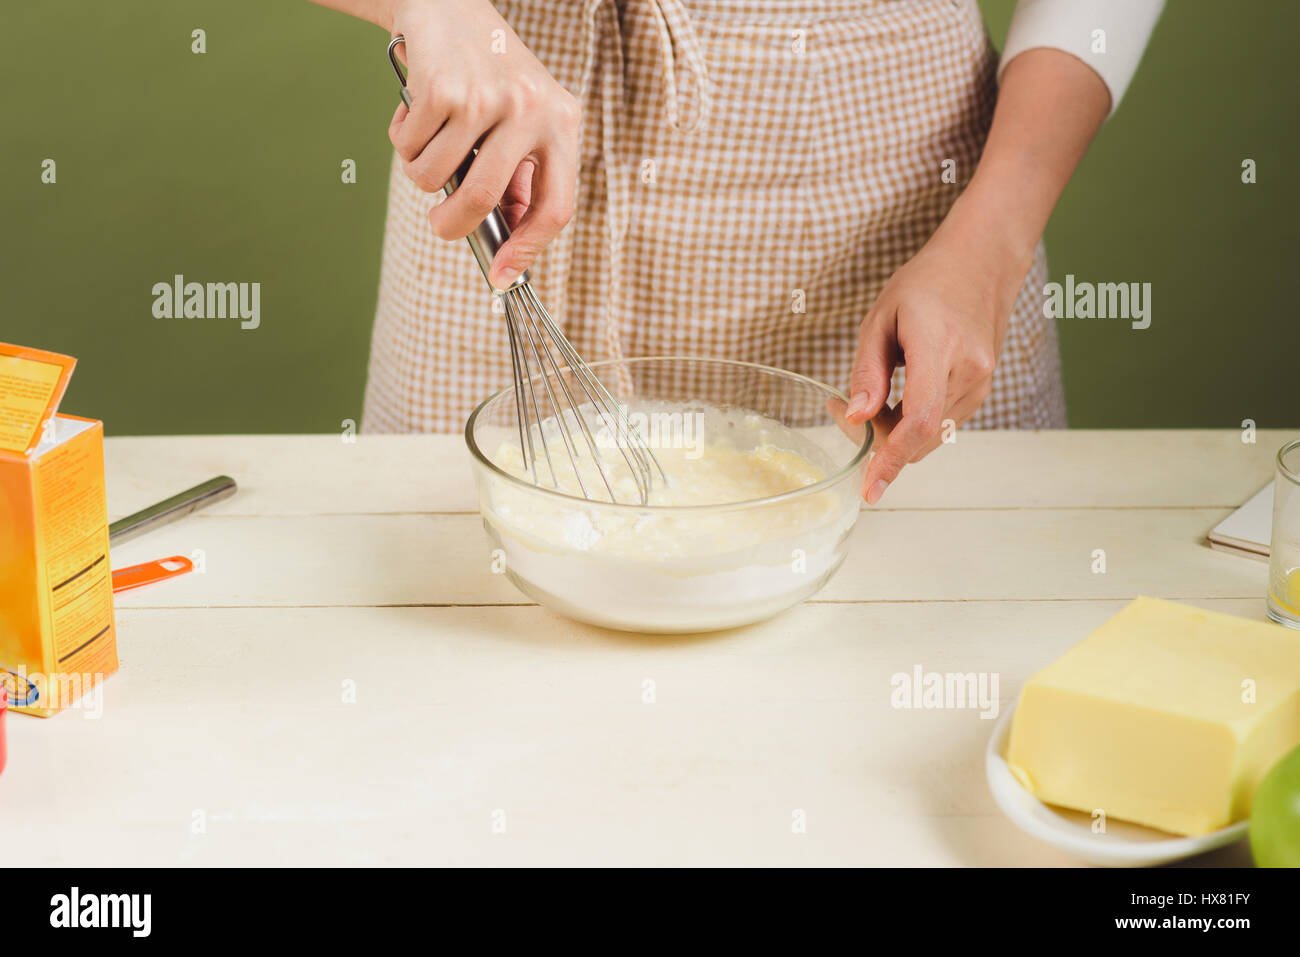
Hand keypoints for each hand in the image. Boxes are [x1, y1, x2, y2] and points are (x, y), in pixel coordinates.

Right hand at [387, 0, 579, 286]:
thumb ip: (520, 174)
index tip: (502, 275)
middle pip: (484, 200)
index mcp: (563, 123)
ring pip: (435, 176)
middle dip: (451, 225)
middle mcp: (532, 110)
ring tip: (429, 141)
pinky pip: (410, 147)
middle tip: (438, 226)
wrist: (449, 3)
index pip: (557, 207)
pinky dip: (403, 140)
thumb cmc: (487, 73)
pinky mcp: (444, 88)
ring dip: (420, 172)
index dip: (528, 250)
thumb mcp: (523, 118)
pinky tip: (416, 113)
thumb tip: (506, 240)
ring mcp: (488, 98)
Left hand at [845, 207, 1030, 503]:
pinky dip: (912, 423)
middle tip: (841, 411)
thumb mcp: (880, 318)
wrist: (980, 264)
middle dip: (878, 440)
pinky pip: (941, 423)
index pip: (919, 421)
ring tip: (866, 397)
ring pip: (930, 435)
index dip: (892, 460)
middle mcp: (969, 372)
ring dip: (893, 431)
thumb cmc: (925, 285)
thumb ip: (867, 371)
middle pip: (919, 435)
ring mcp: (981, 383)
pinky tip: (892, 400)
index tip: (870, 489)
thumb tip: (855, 417)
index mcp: (939, 348)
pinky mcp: (981, 389)